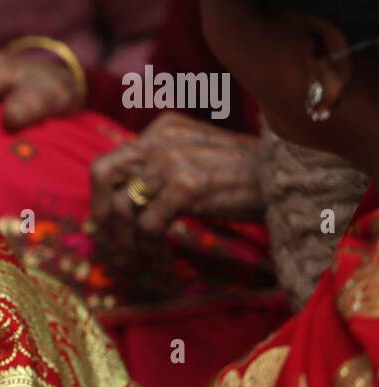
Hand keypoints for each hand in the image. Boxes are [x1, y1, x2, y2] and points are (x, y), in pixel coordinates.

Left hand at [89, 113, 262, 253]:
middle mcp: (160, 140)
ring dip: (126, 238)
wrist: (287, 177)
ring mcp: (173, 161)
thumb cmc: (242, 175)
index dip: (101, 198)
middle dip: (100, 213)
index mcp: (161, 130)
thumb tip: (122, 198)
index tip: (109, 224)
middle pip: (101, 174)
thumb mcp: (195, 157)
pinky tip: (160, 256)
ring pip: (121, 204)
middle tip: (112, 240)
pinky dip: (148, 246)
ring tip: (141, 254)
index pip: (109, 162)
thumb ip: (161, 167)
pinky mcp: (188, 186)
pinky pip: (146, 224)